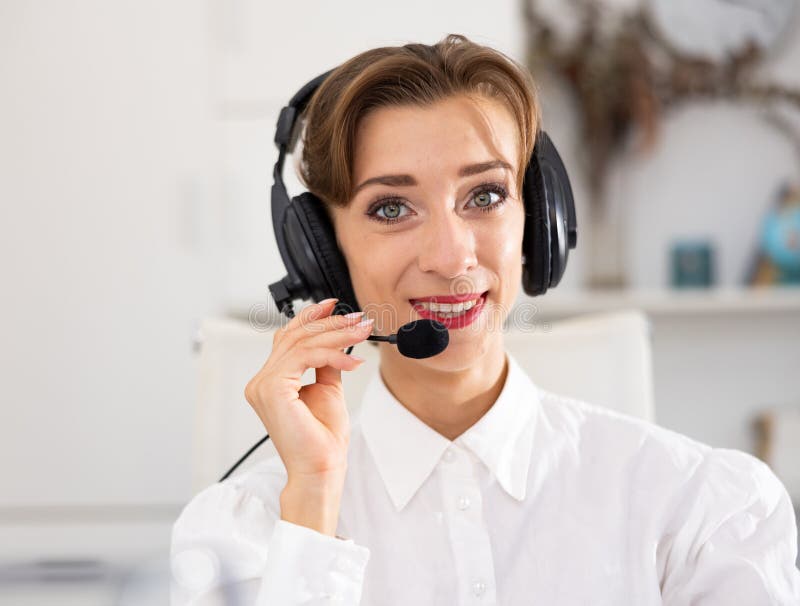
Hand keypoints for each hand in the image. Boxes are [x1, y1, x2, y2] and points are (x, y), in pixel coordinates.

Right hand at [244, 298, 372, 479]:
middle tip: (359, 320)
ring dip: (336, 335)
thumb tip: (336, 343)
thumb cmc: (322, 440)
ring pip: (301, 343)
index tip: (335, 305)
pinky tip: (352, 360)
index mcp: (271, 381)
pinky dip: (332, 354)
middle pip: (295, 335)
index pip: (286, 337)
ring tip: (362, 333)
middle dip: (331, 323)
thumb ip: (325, 365)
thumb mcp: (327, 390)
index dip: (310, 317)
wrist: (321, 469)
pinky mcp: (272, 389)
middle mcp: (261, 381)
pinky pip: (304, 357)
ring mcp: (263, 385)